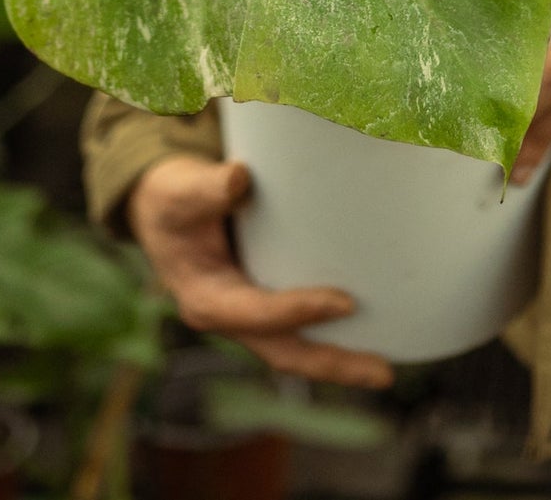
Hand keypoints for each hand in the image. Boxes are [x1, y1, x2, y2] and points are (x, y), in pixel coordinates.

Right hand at [127, 154, 393, 387]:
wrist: (162, 209)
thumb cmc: (173, 199)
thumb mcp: (180, 192)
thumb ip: (206, 187)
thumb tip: (238, 177)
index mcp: (206, 299)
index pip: (258, 314)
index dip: (299, 312)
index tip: (346, 303)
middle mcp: (230, 317)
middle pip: (285, 352)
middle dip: (334, 365)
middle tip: (384, 373)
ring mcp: (249, 317)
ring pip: (297, 349)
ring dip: (340, 360)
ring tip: (387, 367)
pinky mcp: (263, 305)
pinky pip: (301, 330)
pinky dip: (333, 337)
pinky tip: (373, 332)